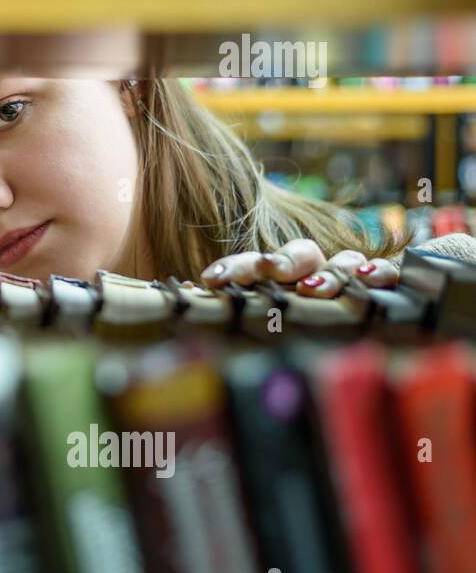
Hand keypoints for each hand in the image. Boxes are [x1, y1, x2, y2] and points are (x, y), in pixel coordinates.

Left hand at [200, 238, 398, 298]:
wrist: (371, 311)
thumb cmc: (298, 317)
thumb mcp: (262, 315)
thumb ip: (232, 310)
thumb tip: (184, 305)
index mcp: (281, 274)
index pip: (254, 265)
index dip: (233, 268)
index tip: (211, 279)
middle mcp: (314, 270)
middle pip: (298, 254)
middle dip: (281, 262)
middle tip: (267, 269)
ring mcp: (349, 275)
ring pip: (340, 262)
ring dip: (326, 272)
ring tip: (312, 286)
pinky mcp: (384, 284)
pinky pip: (387, 273)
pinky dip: (381, 271)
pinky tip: (371, 278)